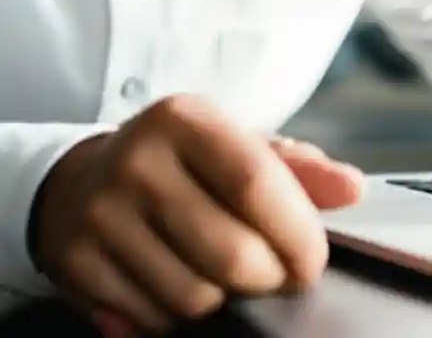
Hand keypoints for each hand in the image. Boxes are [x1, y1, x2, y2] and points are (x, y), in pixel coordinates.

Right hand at [31, 95, 363, 334]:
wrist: (84, 178)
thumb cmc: (185, 165)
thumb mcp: (240, 148)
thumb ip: (301, 169)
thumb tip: (352, 187)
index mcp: (185, 120)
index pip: (256, 184)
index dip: (298, 234)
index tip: (314, 260)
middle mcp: (136, 161)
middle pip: (231, 253)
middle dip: (271, 278)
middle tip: (278, 274)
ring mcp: (99, 213)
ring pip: (195, 296)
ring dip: (227, 300)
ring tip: (226, 274)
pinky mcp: (73, 262)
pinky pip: (153, 318)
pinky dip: (180, 316)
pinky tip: (182, 282)